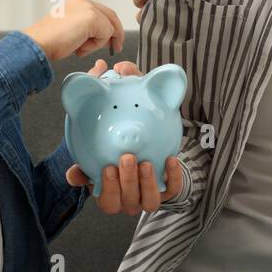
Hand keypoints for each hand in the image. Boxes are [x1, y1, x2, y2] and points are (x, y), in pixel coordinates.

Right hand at [23, 0, 124, 60]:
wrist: (38, 44)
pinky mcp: (92, 18)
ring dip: (98, 42)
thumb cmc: (49, 40)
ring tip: (79, 47)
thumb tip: (106, 36)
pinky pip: (106, 35)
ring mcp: (89, 8)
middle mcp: (84, 2)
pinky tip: (79, 47)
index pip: (103, 13)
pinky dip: (95, 46)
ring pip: (109, 28)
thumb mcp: (73, 30)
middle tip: (115, 47)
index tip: (113, 40)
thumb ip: (89, 28)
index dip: (111, 27)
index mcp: (78, 3)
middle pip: (111, 17)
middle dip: (115, 34)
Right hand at [64, 58, 184, 213]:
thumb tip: (108, 68)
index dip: (100, 187)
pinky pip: (172, 190)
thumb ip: (107, 90)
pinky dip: (171, 177)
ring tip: (145, 162)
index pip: (99, 193)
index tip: (105, 167)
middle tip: (126, 158)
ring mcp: (147, 193)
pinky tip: (171, 159)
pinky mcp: (169, 189)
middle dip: (122, 183)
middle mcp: (126, 192)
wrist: (156, 140)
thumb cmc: (128, 126)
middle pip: (118, 203)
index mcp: (107, 181)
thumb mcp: (117, 110)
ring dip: (144, 184)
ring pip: (145, 202)